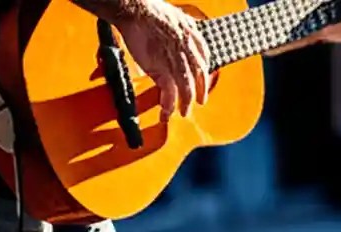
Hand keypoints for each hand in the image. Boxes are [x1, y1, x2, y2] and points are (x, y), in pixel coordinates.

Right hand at [114, 0, 210, 122]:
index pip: (204, 58)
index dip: (204, 71)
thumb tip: (181, 26)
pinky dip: (168, 106)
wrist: (136, 11)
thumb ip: (181, 25)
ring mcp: (177, 63)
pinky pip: (169, 94)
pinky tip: (166, 113)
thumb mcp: (174, 15)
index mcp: (193, 36)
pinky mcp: (164, 71)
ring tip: (183, 112)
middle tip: (200, 101)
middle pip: (199, 77)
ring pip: (186, 89)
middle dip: (201, 91)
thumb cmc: (149, 10)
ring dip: (185, 103)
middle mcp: (189, 51)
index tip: (203, 78)